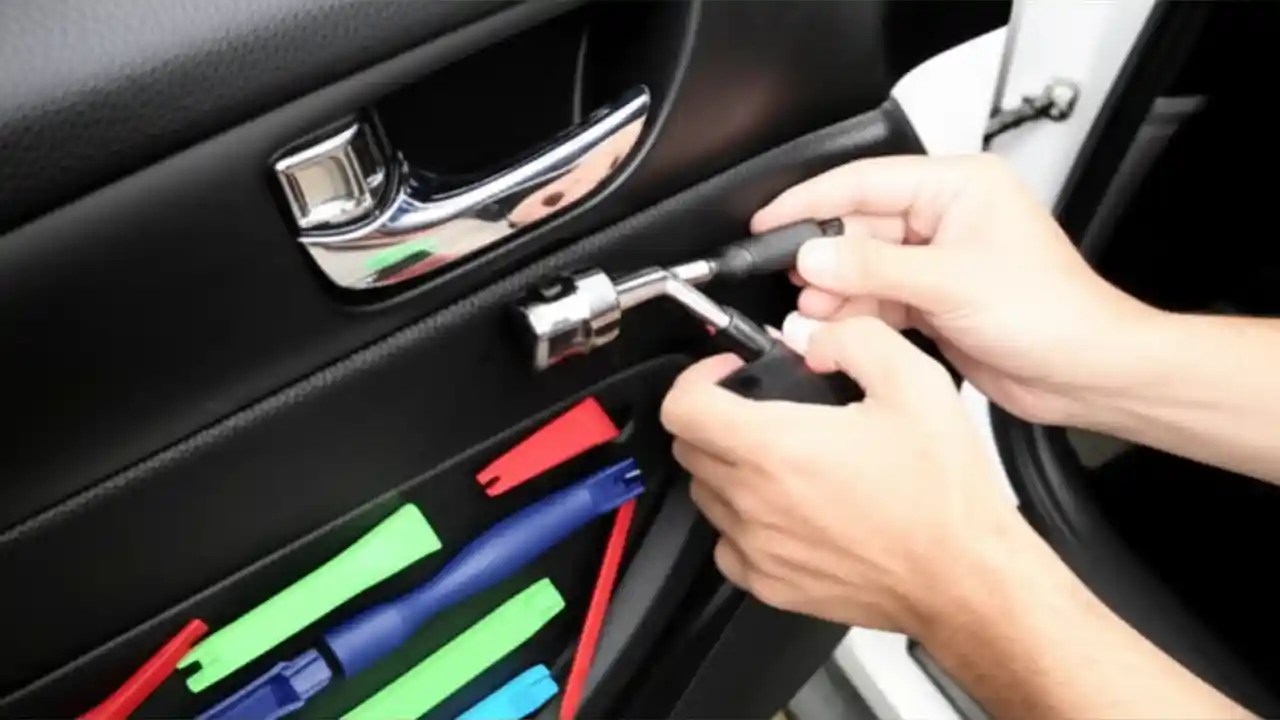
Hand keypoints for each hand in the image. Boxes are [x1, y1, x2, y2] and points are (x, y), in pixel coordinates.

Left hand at [660, 317, 1026, 633]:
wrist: (965, 577)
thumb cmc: (944, 495)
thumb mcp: (914, 384)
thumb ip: (854, 340)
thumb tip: (813, 337)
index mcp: (776, 448)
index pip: (682, 407)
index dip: (696, 378)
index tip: (725, 375)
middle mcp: (755, 501)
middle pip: (689, 448)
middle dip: (713, 416)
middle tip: (756, 408)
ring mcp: (758, 547)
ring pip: (706, 494)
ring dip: (727, 467)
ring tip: (778, 457)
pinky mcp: (770, 583)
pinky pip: (726, 544)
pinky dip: (741, 520)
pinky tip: (782, 507)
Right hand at [755, 153, 1161, 425]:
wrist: (1086, 373)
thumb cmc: (1053, 314)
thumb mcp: (951, 282)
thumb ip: (873, 266)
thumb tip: (814, 253)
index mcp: (959, 187)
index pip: (865, 182)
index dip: (811, 200)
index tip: (768, 220)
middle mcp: (947, 218)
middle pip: (860, 226)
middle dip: (822, 256)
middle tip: (787, 278)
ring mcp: (939, 261)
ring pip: (864, 266)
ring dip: (835, 291)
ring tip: (810, 312)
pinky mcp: (934, 300)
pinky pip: (878, 298)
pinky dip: (854, 314)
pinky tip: (831, 328)